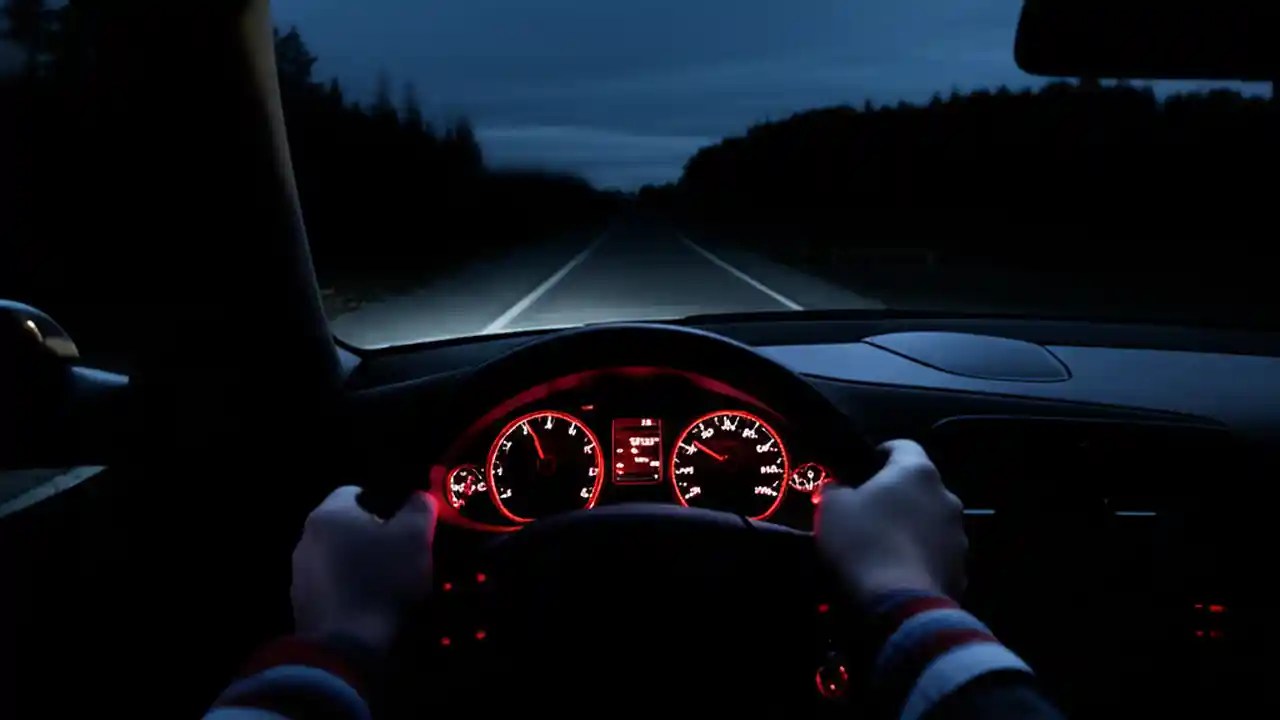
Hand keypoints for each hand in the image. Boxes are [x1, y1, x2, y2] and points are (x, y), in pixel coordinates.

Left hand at [291, 486, 436, 653]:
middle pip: (347, 527)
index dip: (386, 505)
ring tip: (389, 586)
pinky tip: (370, 607)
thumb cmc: (381, 581)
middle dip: (375, 538)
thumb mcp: (415, 537)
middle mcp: (306, 539)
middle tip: (403, 557)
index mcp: (328, 515)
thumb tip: (419, 499)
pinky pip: (333, 587)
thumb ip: (419, 508)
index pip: (357, 492)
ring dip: (361, 566)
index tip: (406, 528)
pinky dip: (351, 592)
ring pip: (340, 558)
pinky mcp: (302, 605)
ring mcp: (300, 574)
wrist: (346, 647)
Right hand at [816, 440, 965, 601]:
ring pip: (931, 521)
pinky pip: (936, 554)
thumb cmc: (863, 542)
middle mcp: (946, 497)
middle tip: (869, 511)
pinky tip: (899, 572)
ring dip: (912, 527)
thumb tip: (840, 489)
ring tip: (885, 546)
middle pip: (919, 487)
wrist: (899, 603)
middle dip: (897, 495)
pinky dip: (920, 557)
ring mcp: (958, 534)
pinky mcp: (960, 568)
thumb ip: (835, 489)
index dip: (882, 451)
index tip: (865, 464)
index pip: (903, 445)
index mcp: (917, 472)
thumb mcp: (831, 508)